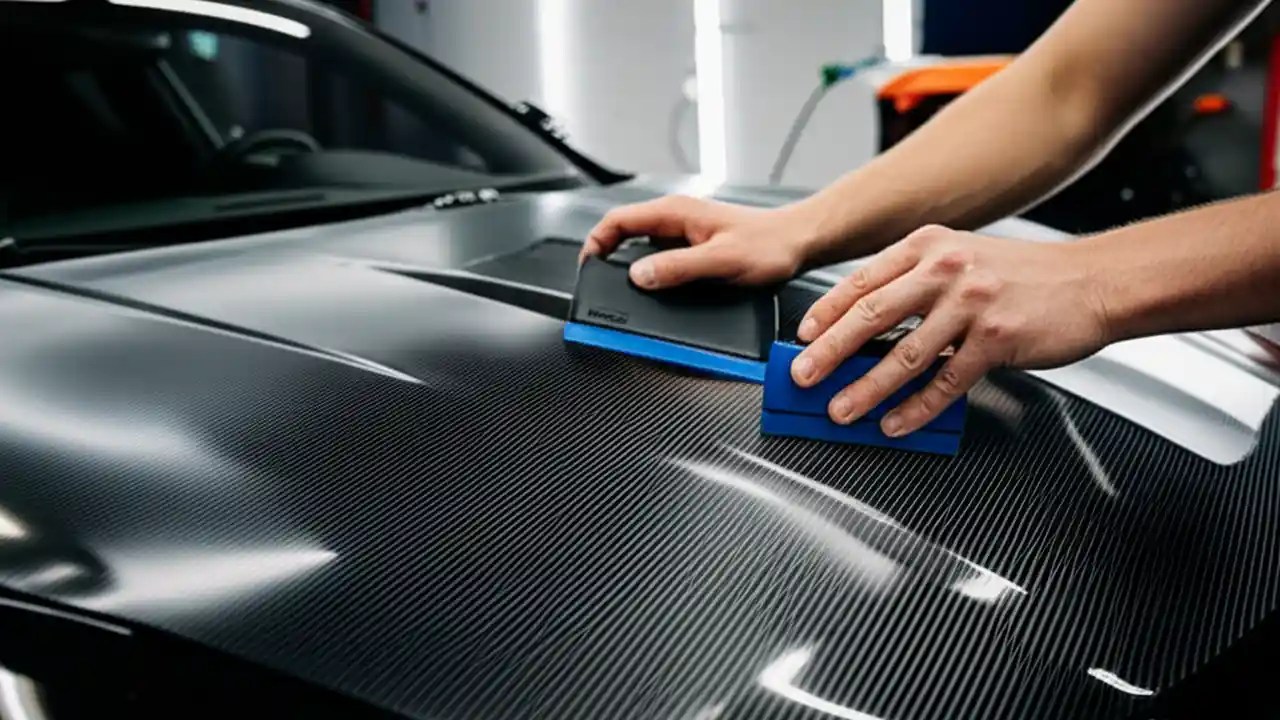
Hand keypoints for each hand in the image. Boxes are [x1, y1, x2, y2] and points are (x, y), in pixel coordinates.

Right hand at [581, 195, 812, 287]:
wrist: (798, 243)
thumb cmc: (769, 246)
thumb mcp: (721, 261)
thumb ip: (678, 267)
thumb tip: (639, 276)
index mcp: (674, 214)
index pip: (617, 221)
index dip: (595, 243)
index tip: (588, 268)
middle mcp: (675, 221)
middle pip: (624, 236)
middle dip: (609, 260)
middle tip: (602, 289)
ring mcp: (684, 235)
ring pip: (642, 251)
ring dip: (632, 272)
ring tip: (626, 296)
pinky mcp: (693, 249)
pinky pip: (662, 261)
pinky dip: (653, 278)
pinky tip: (658, 296)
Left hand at [793, 225, 1109, 435]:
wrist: (1094, 281)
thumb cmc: (1025, 276)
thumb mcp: (964, 258)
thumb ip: (917, 283)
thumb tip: (866, 326)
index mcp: (929, 246)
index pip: (862, 281)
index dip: (826, 312)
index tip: (802, 337)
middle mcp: (946, 269)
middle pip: (871, 316)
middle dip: (829, 351)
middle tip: (803, 376)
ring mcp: (972, 303)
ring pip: (904, 355)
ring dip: (866, 388)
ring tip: (842, 409)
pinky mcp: (997, 338)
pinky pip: (946, 381)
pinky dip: (916, 408)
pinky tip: (896, 423)